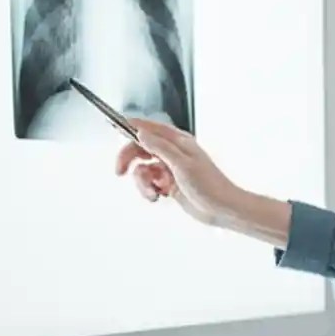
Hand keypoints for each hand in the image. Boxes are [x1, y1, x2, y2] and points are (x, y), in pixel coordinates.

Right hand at [115, 118, 240, 226]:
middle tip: (120, 172)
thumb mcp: (182, 164)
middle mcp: (173, 152)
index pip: (150, 128)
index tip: (113, 126)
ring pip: (142, 169)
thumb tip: (141, 133)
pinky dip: (149, 190)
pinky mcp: (169, 183)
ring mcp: (170, 168)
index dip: (131, 127)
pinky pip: (149, 183)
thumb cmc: (209, 185)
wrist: (220, 209)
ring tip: (154, 191)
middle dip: (129, 159)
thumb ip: (160, 147)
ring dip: (142, 182)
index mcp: (179, 142)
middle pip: (140, 148)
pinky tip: (159, 196)